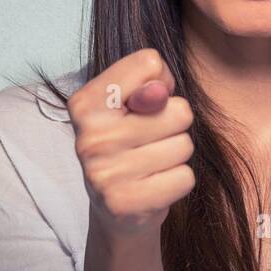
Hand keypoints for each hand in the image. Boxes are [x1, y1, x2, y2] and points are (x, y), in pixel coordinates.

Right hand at [67, 48, 195, 238]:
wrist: (115, 207)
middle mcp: (90, 137)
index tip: (145, 102)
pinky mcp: (126, 203)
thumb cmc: (128, 143)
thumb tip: (159, 93)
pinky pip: (184, 177)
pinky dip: (178, 180)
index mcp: (85, 103)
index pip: (149, 63)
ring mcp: (105, 174)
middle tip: (148, 141)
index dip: (160, 83)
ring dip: (176, 153)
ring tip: (151, 162)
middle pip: (178, 110)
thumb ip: (148, 84)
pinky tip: (155, 183)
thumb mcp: (130, 104)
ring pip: (184, 145)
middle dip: (173, 125)